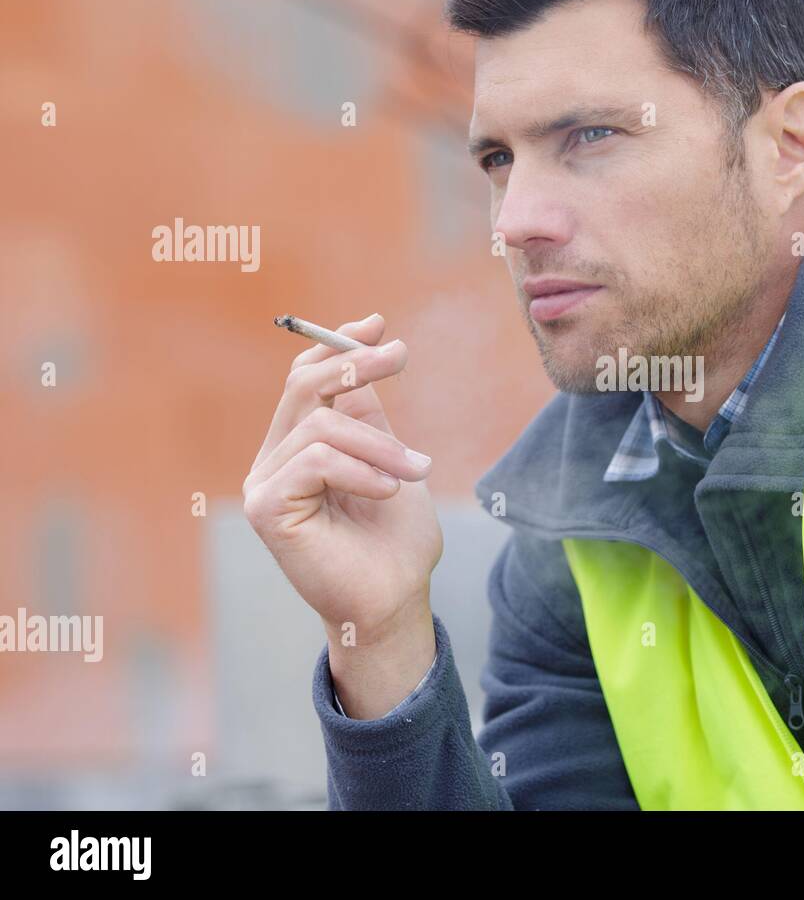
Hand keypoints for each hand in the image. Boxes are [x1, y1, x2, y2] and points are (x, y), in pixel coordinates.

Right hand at [243, 313, 440, 713]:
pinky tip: (387, 489)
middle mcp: (275, 461)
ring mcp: (265, 484)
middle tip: (399, 356)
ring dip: (379, 444)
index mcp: (300, 447)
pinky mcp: (268, 509)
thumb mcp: (389, 459)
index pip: (304, 380)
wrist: (394, 599)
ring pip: (320, 426)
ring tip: (417, 470)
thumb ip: (368, 414)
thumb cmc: (394, 540)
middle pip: (302, 387)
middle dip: (355, 363)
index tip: (377, 324)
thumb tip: (363, 348)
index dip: (336, 346)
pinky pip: (315, 460)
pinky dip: (360, 468)